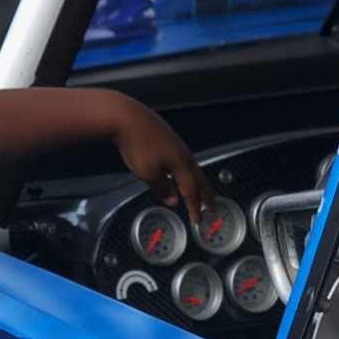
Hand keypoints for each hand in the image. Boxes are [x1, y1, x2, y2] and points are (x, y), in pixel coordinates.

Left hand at [107, 92, 214, 224]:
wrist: (127, 117)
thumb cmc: (138, 146)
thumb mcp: (148, 173)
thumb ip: (162, 187)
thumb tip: (174, 200)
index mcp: (181, 164)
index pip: (191, 191)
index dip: (195, 207)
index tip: (198, 221)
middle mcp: (184, 154)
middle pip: (199, 178)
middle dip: (205, 194)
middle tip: (212, 207)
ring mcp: (176, 144)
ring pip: (193, 167)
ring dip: (198, 182)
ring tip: (200, 191)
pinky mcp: (168, 137)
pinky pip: (184, 159)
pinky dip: (188, 171)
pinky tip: (181, 171)